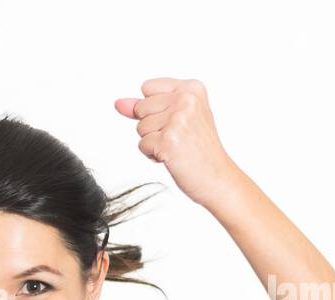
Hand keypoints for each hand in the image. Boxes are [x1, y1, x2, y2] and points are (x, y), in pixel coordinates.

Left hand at [114, 77, 240, 208]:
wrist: (216, 176)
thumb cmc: (197, 148)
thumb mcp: (177, 118)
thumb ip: (146, 107)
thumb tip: (118, 103)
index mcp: (191, 88)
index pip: (147, 87)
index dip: (153, 108)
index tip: (174, 120)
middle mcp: (186, 100)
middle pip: (141, 108)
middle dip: (151, 126)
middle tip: (177, 136)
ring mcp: (178, 119)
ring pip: (140, 128)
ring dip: (152, 142)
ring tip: (176, 147)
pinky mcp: (168, 141)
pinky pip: (142, 145)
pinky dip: (153, 155)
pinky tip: (172, 157)